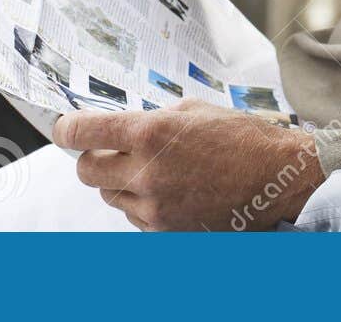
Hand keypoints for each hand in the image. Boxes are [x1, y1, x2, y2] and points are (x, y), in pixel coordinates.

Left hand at [56, 99, 324, 230]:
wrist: (277, 178)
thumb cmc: (242, 137)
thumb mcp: (194, 110)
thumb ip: (152, 118)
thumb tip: (121, 127)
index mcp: (152, 133)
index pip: (84, 133)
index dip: (67, 129)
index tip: (64, 128)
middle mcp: (147, 172)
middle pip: (86, 171)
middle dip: (91, 158)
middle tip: (107, 150)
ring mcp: (154, 206)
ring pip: (109, 196)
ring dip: (120, 182)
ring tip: (153, 170)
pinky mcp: (165, 230)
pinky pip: (134, 216)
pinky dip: (141, 203)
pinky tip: (169, 190)